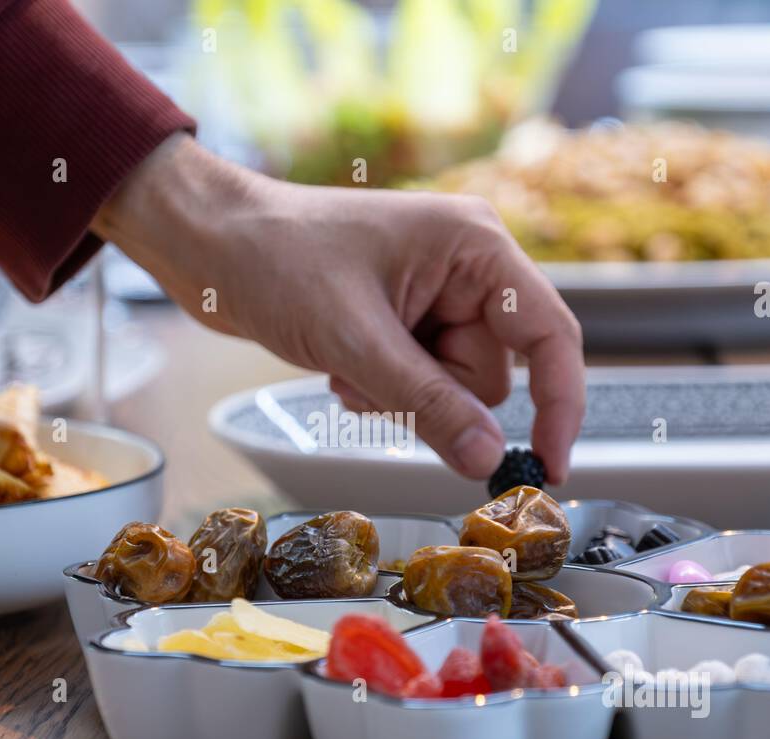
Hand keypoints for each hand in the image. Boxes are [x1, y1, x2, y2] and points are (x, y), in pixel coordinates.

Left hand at [93, 134, 584, 480]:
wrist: (208, 244)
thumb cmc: (275, 259)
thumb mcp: (356, 340)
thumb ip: (428, 403)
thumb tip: (487, 457)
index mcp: (475, 247)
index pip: (549, 333)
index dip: (561, 403)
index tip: (550, 463)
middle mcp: (466, 268)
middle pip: (494, 374)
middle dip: (436, 397)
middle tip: (375, 382)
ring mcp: (434, 296)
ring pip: (454, 390)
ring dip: (402, 398)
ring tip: (347, 366)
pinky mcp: (404, 322)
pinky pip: (421, 385)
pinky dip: (382, 391)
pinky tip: (340, 366)